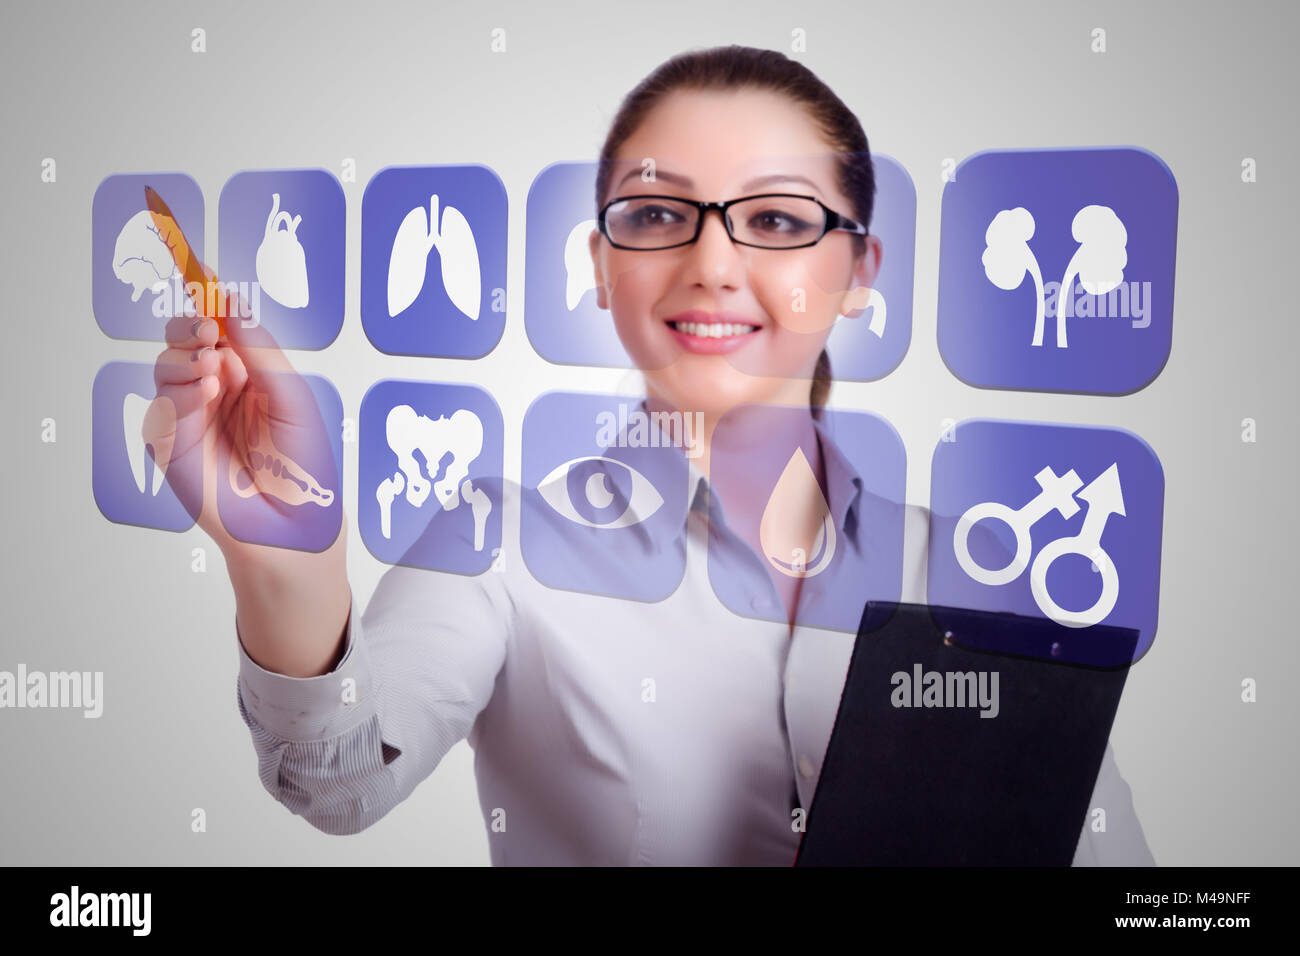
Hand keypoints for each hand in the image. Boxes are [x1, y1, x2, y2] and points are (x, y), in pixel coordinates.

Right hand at [145, 278, 341, 567]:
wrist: (294, 524)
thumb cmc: (302, 466)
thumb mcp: (291, 395)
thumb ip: (259, 349)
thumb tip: (232, 303)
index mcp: (246, 373)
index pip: (217, 325)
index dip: (205, 297)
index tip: (198, 266)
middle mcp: (214, 390)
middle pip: (181, 338)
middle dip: (188, 323)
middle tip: (204, 325)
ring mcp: (190, 416)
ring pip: (166, 365)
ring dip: (185, 358)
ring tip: (213, 369)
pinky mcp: (172, 445)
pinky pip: (161, 406)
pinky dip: (181, 395)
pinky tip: (206, 396)